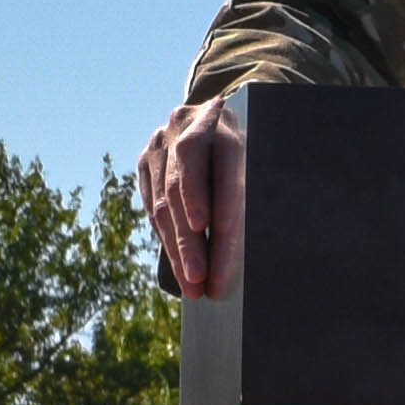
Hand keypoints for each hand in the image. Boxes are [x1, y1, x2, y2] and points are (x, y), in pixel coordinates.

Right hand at [137, 95, 240, 299]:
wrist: (216, 127)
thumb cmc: (250, 158)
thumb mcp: (259, 163)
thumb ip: (255, 194)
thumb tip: (257, 248)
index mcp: (225, 120)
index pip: (224, 161)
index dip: (224, 198)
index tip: (225, 234)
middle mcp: (188, 123)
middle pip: (185, 184)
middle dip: (193, 237)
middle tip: (201, 277)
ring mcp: (162, 140)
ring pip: (164, 200)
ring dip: (178, 247)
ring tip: (193, 284)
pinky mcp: (146, 159)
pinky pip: (152, 204)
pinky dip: (167, 238)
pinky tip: (178, 266)